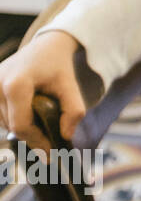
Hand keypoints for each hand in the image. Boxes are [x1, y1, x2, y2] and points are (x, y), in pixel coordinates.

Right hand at [0, 30, 86, 150]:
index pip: (21, 125)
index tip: (50, 152)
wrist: (44, 48)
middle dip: (31, 135)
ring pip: (2, 123)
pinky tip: (26, 114)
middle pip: (11, 125)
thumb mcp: (71, 86)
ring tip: (39, 121)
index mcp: (16, 84)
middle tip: (49, 140)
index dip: (36, 141)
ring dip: (20, 127)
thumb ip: (74, 111)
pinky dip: (11, 119)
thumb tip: (65, 135)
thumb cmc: (57, 68)